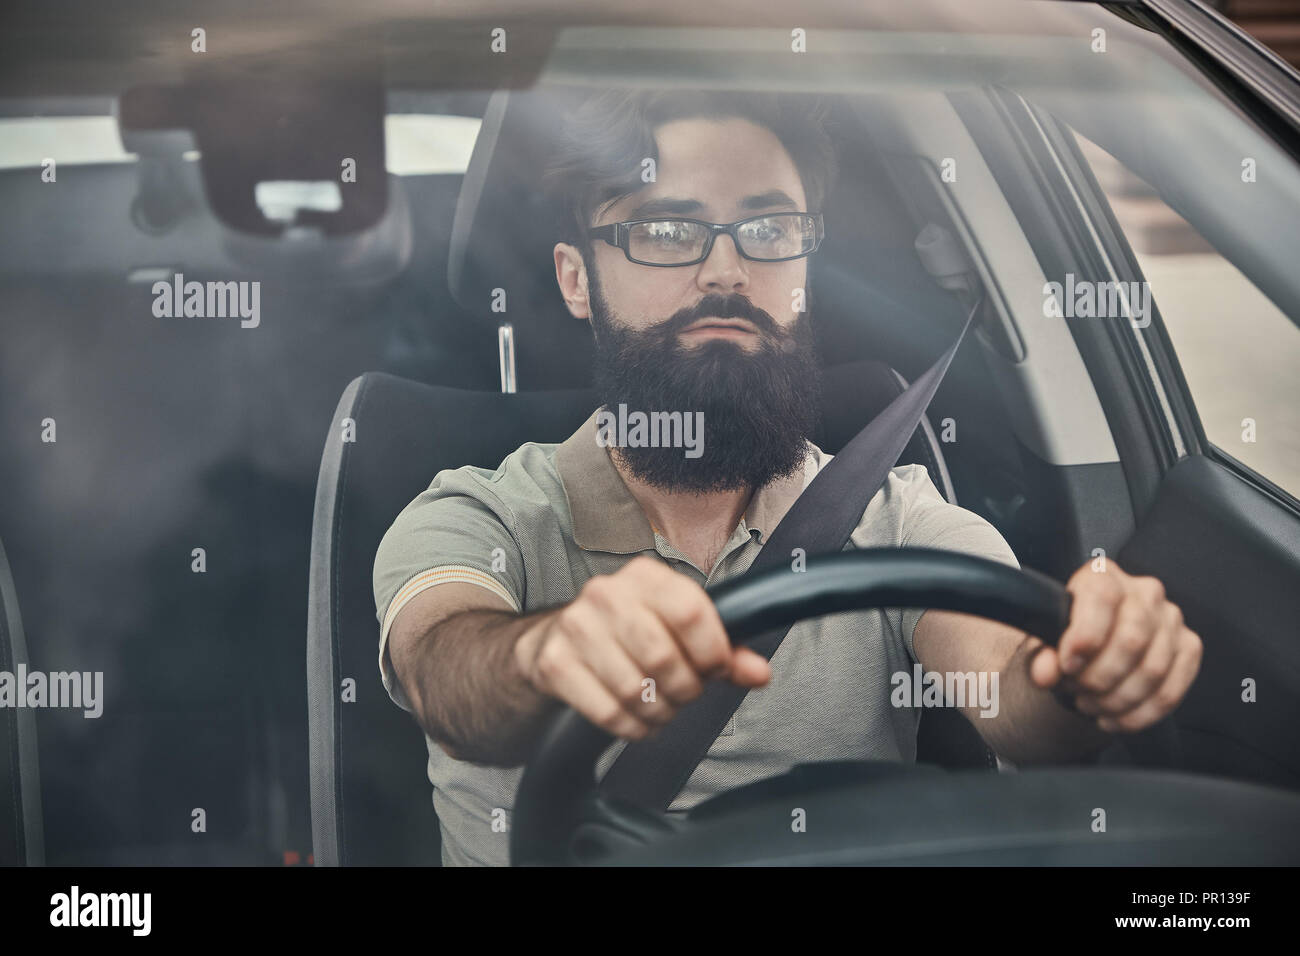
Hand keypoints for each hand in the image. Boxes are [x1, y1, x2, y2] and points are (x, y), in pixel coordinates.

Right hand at [513, 555, 770, 739]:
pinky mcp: (555, 663)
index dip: (713, 653)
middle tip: (685, 695)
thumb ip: (724, 650)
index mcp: (646, 576)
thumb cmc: (629, 633)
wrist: (556, 639)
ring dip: (659, 713)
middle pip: (664, 657)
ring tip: (661, 709)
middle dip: (685, 690)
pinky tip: (636, 720)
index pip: (692, 612)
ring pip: (637, 690)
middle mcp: (607, 594)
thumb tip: (760, 673)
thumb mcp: (677, 630)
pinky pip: (609, 712)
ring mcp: (576, 627)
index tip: (715, 670)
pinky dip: (632, 727)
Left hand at [1028, 561, 1201, 732]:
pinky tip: (1114, 718)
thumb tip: (1046, 671)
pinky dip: (1140, 714)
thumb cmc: (1065, 641)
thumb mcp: (1041, 644)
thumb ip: (1040, 655)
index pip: (1103, 598)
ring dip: (1117, 699)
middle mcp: (1143, 591)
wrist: (1087, 654)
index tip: (1068, 665)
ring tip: (1090, 705)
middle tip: (1077, 690)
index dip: (1085, 637)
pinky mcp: (1188, 648)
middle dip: (1100, 677)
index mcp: (1102, 576)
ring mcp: (1171, 619)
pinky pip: (1172, 690)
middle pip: (1132, 639)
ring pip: (1153, 670)